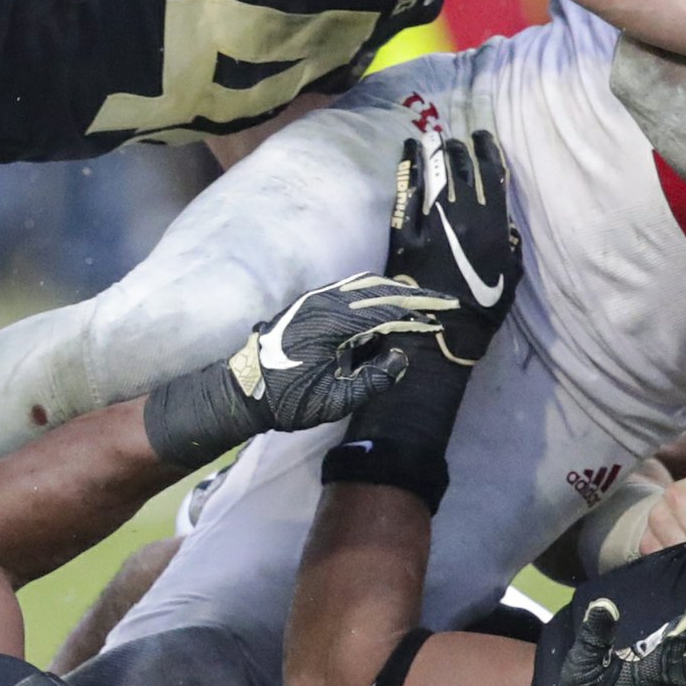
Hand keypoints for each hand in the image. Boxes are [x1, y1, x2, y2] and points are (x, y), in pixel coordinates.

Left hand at [226, 273, 456, 430]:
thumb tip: (401, 358)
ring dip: (393, 293)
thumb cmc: (288, 399)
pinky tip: (384, 308)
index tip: (442, 317)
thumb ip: (373, 380)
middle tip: (440, 305)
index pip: (386, 308)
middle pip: (379, 288)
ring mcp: (315, 299)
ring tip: (417, 305)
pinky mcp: (309, 303)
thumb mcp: (334, 400)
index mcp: (333, 322)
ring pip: (364, 285)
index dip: (418, 312)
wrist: (242, 390)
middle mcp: (325, 301)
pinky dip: (374, 294)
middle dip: (412, 296)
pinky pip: (349, 290)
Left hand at [387, 131, 519, 363]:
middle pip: (460, 166)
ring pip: (432, 172)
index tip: (482, 137)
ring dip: (433, 150)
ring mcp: (431, 221)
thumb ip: (509, 241)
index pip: (492, 172)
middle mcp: (463, 214)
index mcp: (493, 223)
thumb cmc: (484, 306)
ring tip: (431, 137)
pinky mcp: (404, 232)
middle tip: (453, 141)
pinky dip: (407, 168)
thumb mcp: (511, 272)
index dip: (487, 148)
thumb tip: (502, 220)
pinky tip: (407, 152)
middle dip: (457, 148)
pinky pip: (406, 192)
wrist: (444, 330)